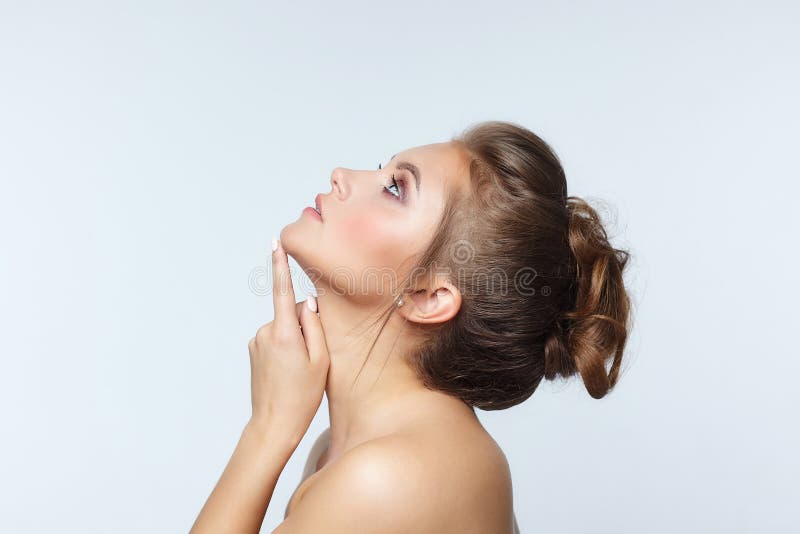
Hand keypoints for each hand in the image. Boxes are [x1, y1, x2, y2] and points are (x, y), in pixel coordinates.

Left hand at [246, 237, 329, 445]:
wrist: (274, 424)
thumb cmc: (302, 396)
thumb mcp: (321, 360)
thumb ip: (315, 326)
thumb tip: (307, 303)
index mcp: (284, 333)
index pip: (283, 291)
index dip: (280, 265)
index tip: (275, 243)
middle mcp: (266, 333)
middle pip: (292, 313)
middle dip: (305, 326)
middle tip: (312, 358)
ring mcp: (257, 342)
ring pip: (285, 327)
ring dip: (295, 340)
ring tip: (300, 369)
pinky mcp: (253, 351)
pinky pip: (275, 339)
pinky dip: (285, 348)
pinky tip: (289, 371)